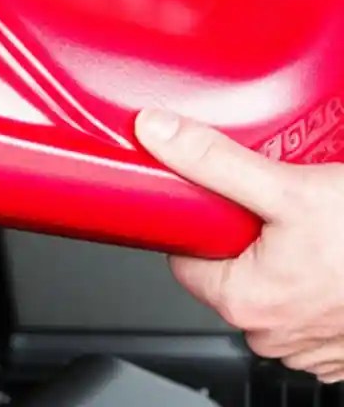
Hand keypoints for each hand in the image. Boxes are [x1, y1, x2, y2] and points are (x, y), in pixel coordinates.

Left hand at [135, 108, 343, 381]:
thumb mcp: (289, 188)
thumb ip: (216, 162)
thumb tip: (158, 134)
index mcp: (243, 302)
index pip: (186, 258)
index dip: (203, 224)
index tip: (222, 202)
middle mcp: (271, 336)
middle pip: (231, 270)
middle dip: (250, 236)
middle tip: (281, 206)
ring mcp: (309, 347)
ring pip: (274, 288)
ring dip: (289, 258)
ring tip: (318, 231)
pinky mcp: (340, 349)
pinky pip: (312, 308)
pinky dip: (320, 282)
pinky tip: (337, 255)